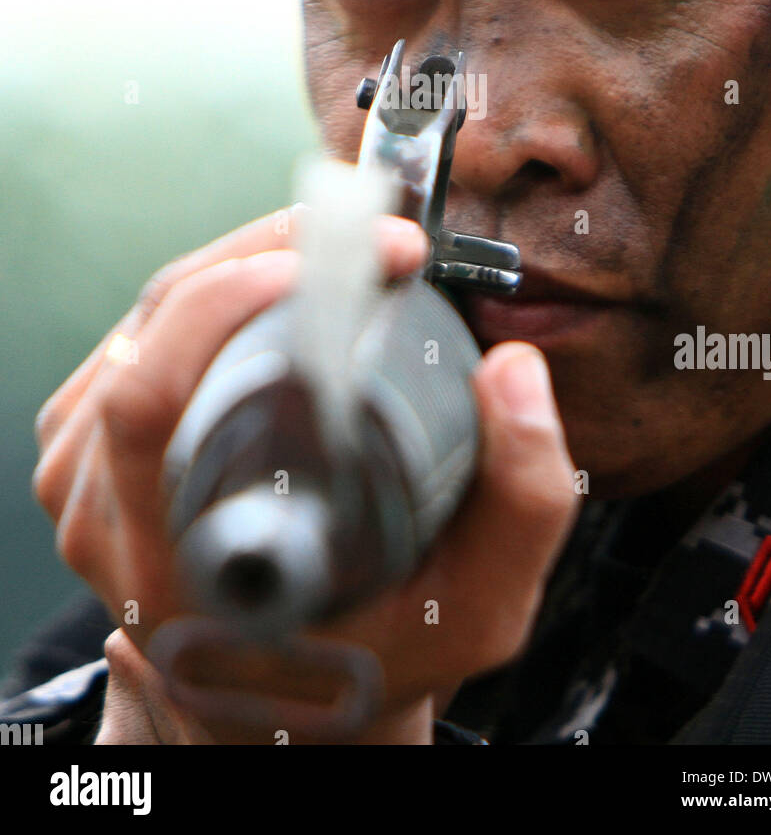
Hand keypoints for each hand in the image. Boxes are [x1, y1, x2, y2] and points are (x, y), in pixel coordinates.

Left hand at [33, 208, 576, 742]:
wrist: (290, 703)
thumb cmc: (376, 653)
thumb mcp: (476, 607)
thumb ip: (521, 501)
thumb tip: (513, 368)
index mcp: (178, 568)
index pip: (146, 403)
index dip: (225, 302)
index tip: (337, 257)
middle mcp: (108, 527)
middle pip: (146, 334)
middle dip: (262, 251)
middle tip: (364, 234)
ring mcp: (85, 489)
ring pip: (142, 321)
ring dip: (241, 262)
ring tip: (336, 251)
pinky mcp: (82, 459)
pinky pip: (134, 336)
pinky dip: (211, 292)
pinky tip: (279, 288)